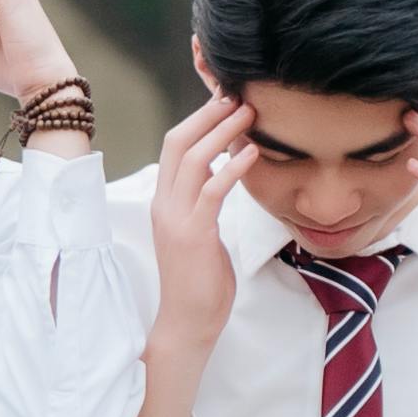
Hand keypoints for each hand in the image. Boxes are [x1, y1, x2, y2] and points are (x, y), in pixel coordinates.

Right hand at [142, 85, 253, 416]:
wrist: (188, 323)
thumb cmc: (200, 279)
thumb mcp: (201, 230)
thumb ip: (205, 200)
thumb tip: (224, 169)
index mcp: (165, 201)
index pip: (175, 145)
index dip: (198, 118)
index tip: (225, 98)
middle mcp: (165, 204)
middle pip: (178, 142)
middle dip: (208, 114)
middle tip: (237, 94)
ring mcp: (176, 218)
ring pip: (193, 160)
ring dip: (223, 132)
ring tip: (249, 114)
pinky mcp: (194, 234)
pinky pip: (212, 191)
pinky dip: (232, 168)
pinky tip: (252, 154)